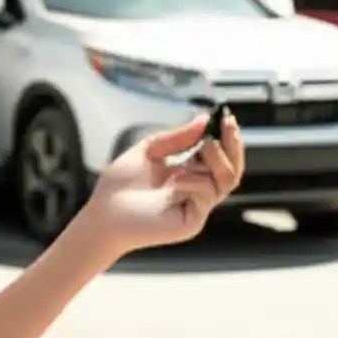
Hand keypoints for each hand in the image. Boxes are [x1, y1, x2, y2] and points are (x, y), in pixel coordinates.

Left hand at [78, 110, 244, 259]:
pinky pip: (206, 195)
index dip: (225, 138)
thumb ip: (175, 138)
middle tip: (227, 124)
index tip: (225, 117)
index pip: (218, 157)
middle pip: (232, 169)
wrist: (103, 214)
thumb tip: (203, 120)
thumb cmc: (119, 187)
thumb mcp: (148, 151)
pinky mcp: (192, 221)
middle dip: (233, 144)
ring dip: (215, 158)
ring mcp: (196, 206)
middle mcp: (196, 191)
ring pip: (226, 180)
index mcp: (187, 174)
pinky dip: (193, 181)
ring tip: (203, 146)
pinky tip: (175, 180)